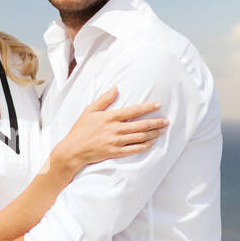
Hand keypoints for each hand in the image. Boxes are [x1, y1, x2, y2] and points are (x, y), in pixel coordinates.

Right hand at [53, 86, 168, 171]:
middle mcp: (115, 129)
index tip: (158, 105)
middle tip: (166, 121)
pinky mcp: (115, 152)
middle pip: (141, 125)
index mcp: (110, 117)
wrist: (73, 150)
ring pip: (140, 137)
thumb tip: (115, 88)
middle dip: (156, 122)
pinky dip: (144, 146)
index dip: (147, 107)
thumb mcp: (89, 110)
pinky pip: (134, 149)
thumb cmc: (80, 130)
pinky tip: (150, 143)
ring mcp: (116, 142)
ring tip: (162, 131)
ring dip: (153, 134)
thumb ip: (104, 99)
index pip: (133, 110)